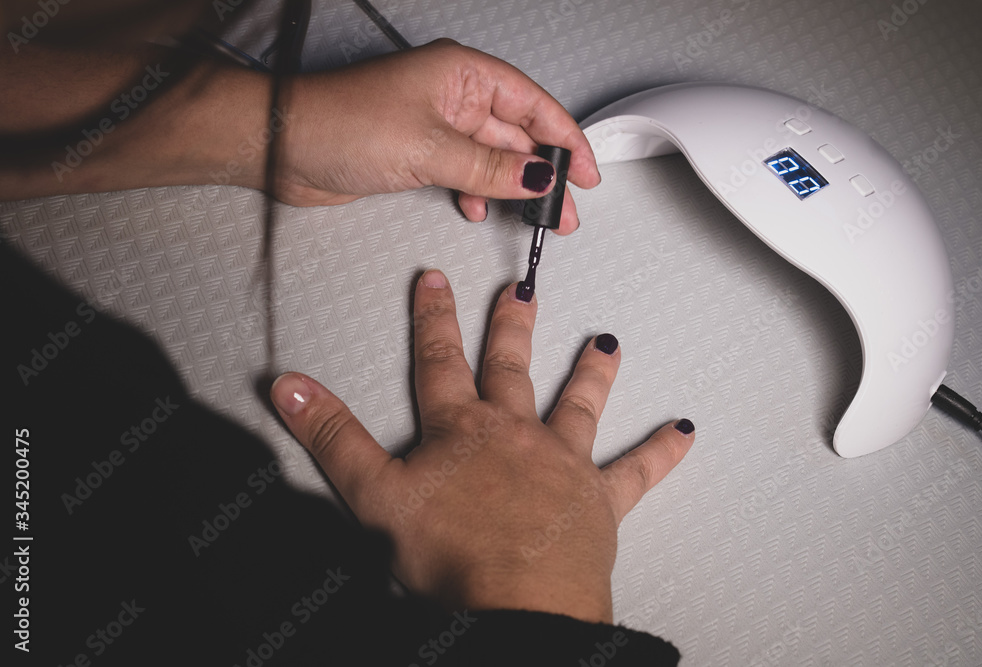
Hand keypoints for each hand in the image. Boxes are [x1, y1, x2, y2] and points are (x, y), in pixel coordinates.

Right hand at [270, 270, 694, 621]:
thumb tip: (288, 384)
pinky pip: (638, 472)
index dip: (432, 318)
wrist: (518, 606)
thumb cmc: (452, 556)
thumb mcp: (373, 494)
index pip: (439, 361)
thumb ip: (332, 435)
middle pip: (510, 368)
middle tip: (521, 287)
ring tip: (606, 342)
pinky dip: (661, 452)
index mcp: (462, 431)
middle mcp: (516, 435)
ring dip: (590, 371)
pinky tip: (685, 432)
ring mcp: (562, 464)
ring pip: (578, 404)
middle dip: (511, 325)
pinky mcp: (599, 502)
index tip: (434, 279)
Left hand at [273, 39, 600, 232]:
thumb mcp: (431, 148)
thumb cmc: (340, 123)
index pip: (532, 103)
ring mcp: (435, 126)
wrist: (283, 147)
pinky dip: (478, 192)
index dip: (565, 138)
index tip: (586, 171)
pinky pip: (464, 173)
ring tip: (533, 217)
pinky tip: (480, 209)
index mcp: (462, 73)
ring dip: (512, 188)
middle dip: (542, 172)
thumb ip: (491, 166)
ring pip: (491, 157)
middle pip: (516, 133)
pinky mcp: (418, 154)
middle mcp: (452, 96)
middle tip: (564, 208)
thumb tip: (537, 176)